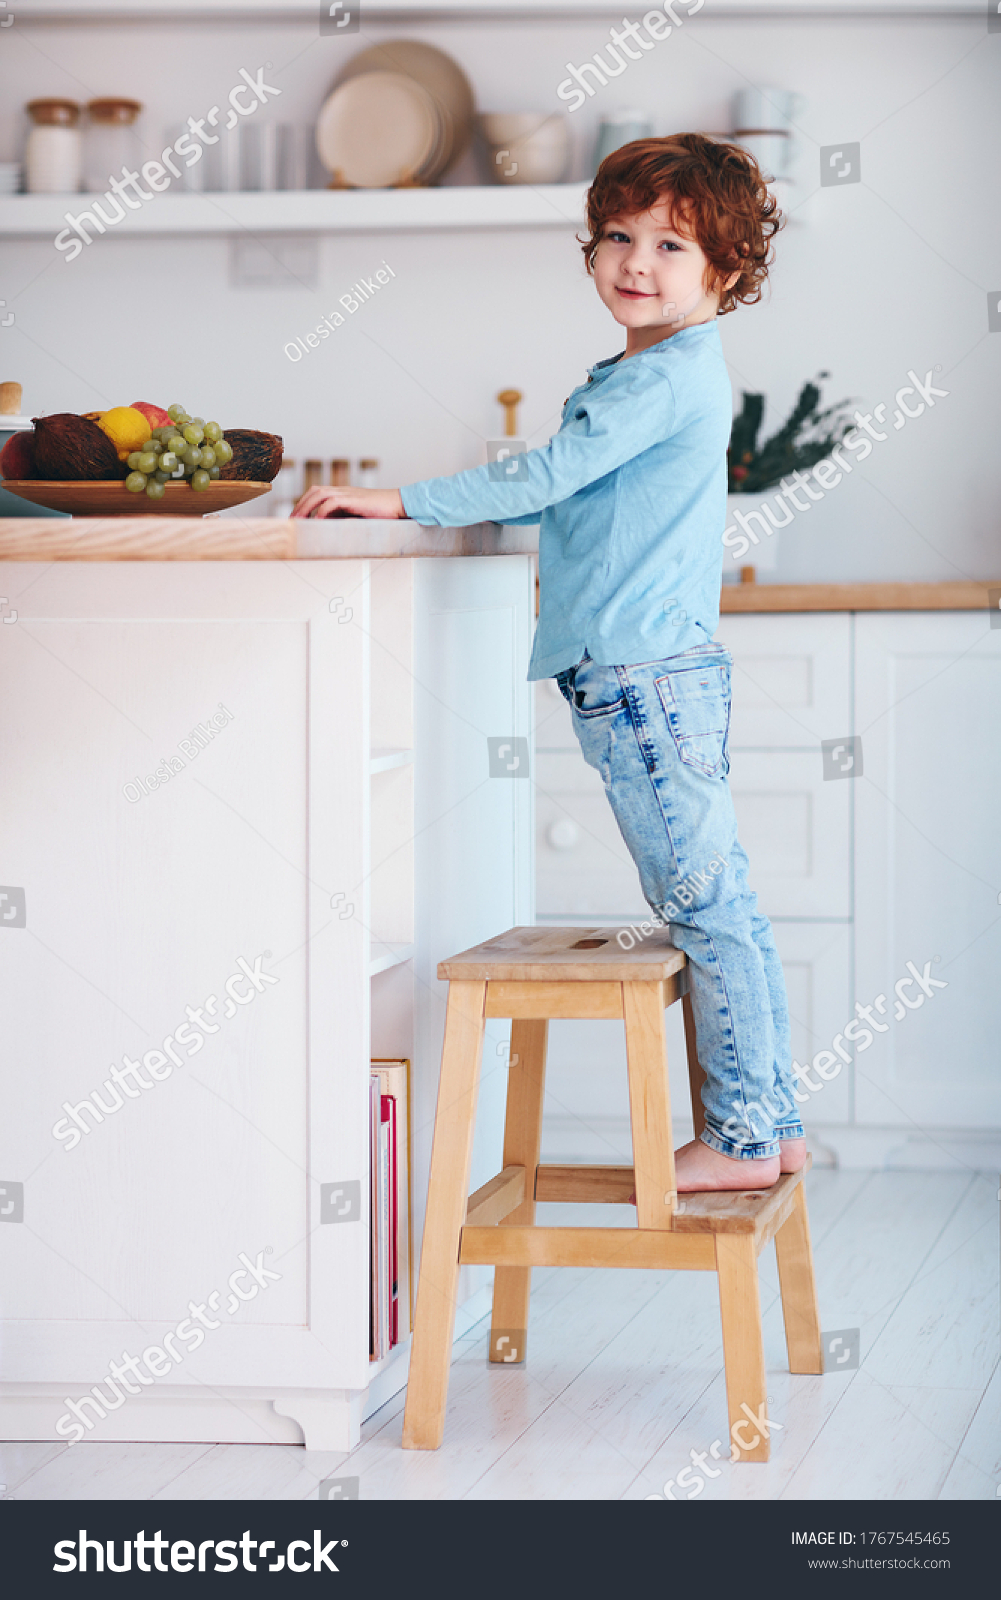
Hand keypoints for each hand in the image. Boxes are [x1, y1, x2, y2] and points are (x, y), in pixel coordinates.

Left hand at [291, 486, 405, 519]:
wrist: (401, 505)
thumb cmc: (383, 515)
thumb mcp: (359, 519)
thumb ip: (344, 521)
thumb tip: (328, 532)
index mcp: (343, 494)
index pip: (317, 494)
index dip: (304, 504)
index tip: (296, 519)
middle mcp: (343, 491)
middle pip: (314, 491)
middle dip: (300, 505)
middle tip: (291, 521)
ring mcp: (348, 493)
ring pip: (319, 494)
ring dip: (306, 507)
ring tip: (298, 521)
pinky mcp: (354, 499)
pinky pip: (332, 503)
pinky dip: (321, 511)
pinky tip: (316, 522)